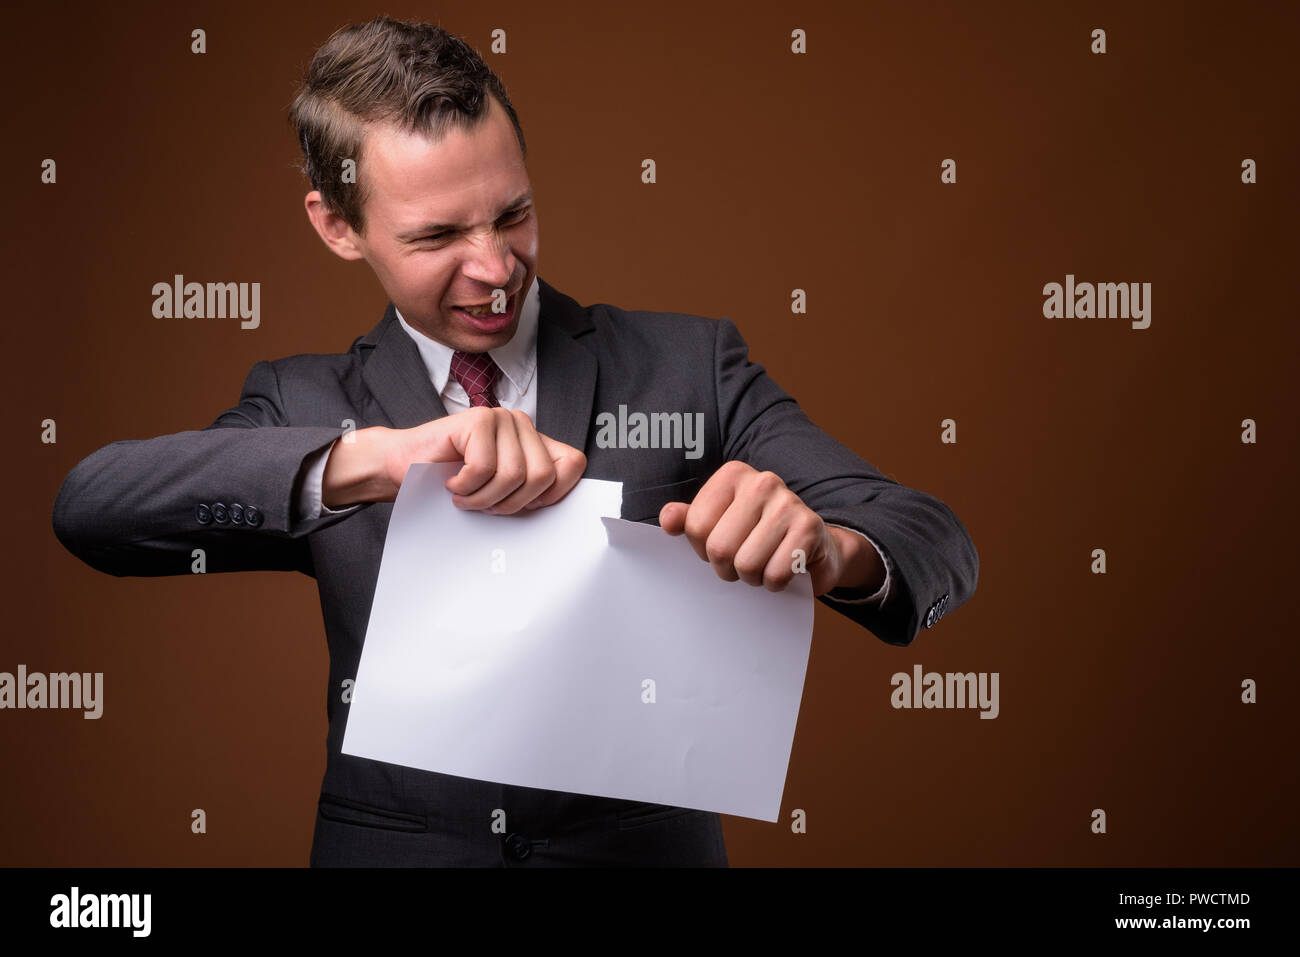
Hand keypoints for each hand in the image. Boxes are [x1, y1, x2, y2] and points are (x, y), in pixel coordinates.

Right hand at [322, 408, 586, 511]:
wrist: (404, 467)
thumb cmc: (453, 483)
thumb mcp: (501, 493)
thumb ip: (530, 493)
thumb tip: (561, 516)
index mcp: (535, 442)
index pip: (574, 464)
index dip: (552, 494)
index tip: (523, 506)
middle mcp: (522, 425)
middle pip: (542, 476)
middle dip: (512, 503)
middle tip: (485, 504)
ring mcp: (500, 418)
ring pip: (514, 475)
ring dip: (484, 498)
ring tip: (466, 495)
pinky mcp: (477, 419)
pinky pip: (484, 467)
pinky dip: (465, 486)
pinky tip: (453, 482)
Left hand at [656, 461, 841, 593]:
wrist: (814, 545)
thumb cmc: (757, 534)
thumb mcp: (720, 522)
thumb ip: (690, 520)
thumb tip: (668, 519)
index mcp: (733, 475)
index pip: (695, 526)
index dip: (703, 549)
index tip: (721, 545)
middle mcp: (762, 482)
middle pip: (719, 548)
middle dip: (727, 568)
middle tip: (742, 562)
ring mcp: (789, 503)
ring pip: (746, 564)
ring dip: (752, 578)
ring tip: (763, 564)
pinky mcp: (810, 528)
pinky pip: (775, 575)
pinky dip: (775, 583)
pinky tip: (784, 568)